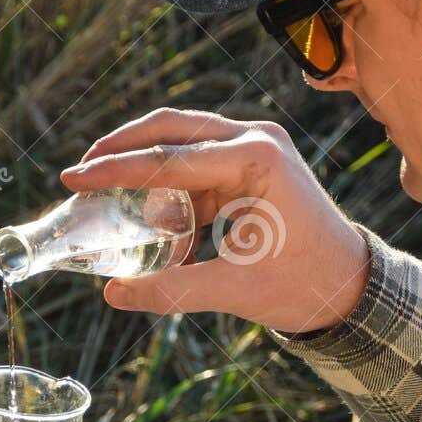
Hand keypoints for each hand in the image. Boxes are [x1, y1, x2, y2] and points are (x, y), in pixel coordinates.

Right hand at [62, 110, 370, 332]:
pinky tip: (146, 217)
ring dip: (142, 165)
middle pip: (170, 127)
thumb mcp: (234, 291)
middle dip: (121, 148)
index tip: (72, 178)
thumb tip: (112, 293)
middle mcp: (256, 138)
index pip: (169, 159)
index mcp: (258, 159)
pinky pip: (195, 164)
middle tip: (79, 172)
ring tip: (104, 194)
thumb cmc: (303, 284)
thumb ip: (170, 290)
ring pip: (180, 140)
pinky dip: (167, 186)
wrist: (350, 284)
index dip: (115, 170)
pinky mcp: (251, 161)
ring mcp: (255, 145)